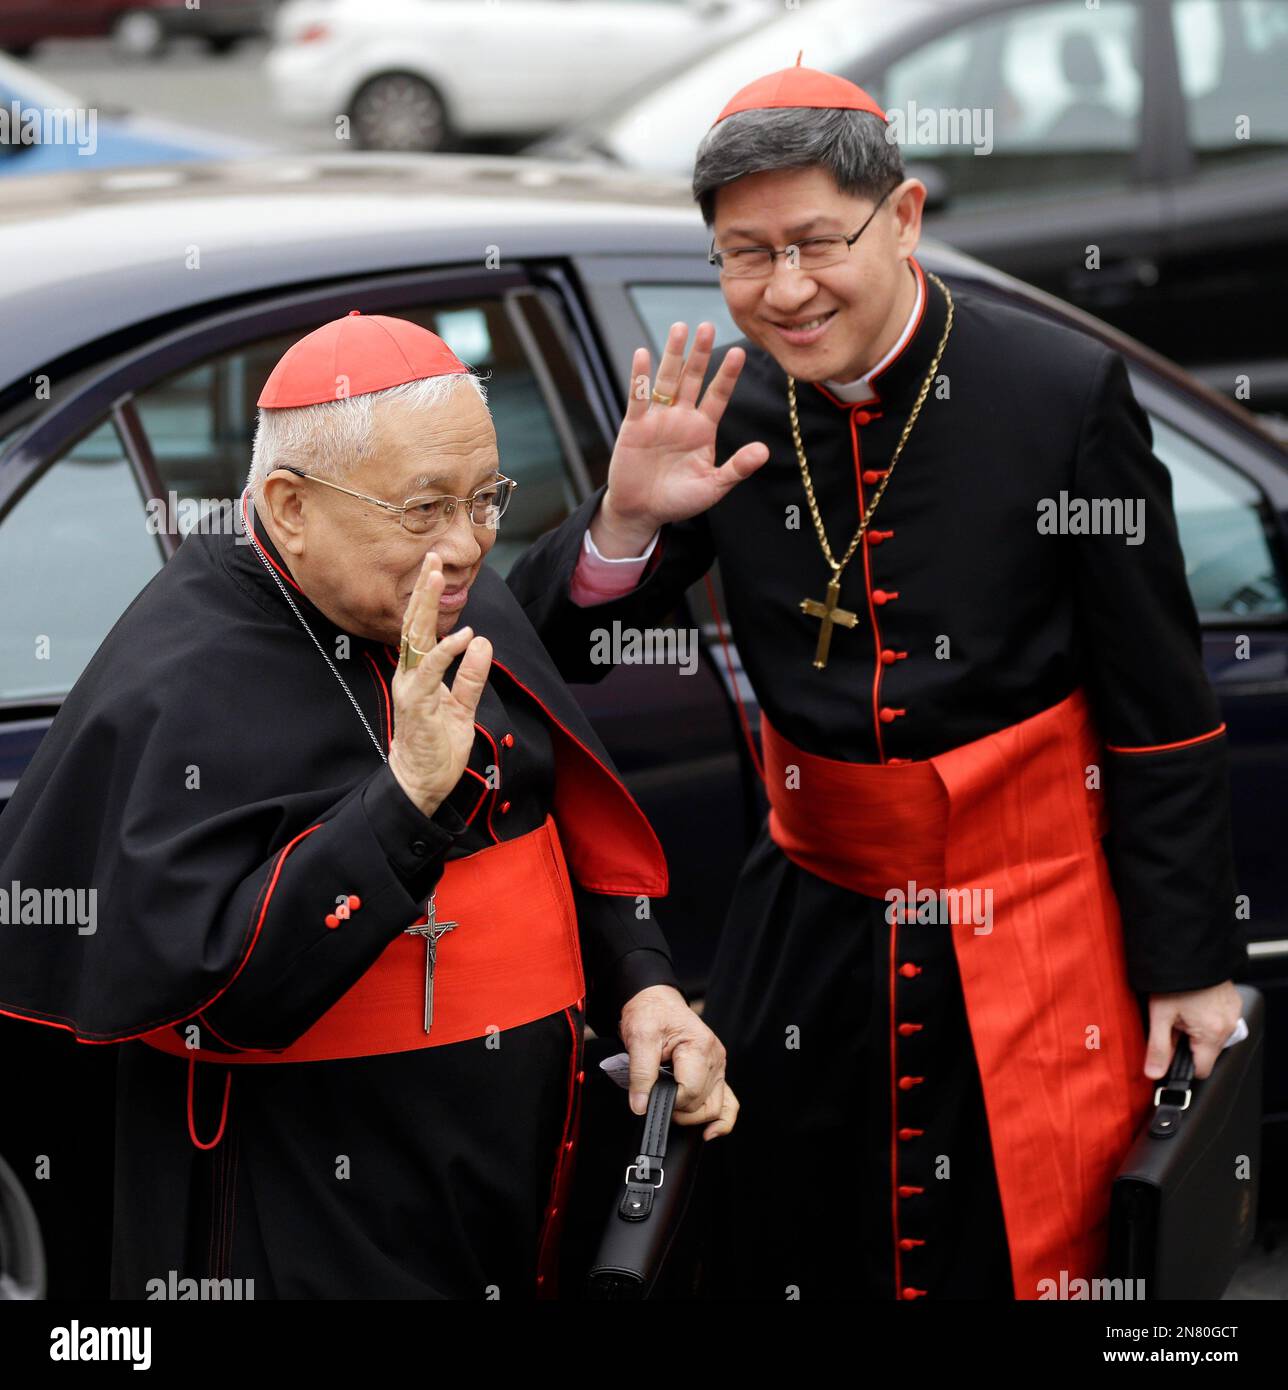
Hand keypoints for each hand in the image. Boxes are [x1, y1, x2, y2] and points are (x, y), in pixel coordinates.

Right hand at [388, 552, 492, 816]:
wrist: (422, 782)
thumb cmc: (438, 746)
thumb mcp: (464, 706)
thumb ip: (472, 676)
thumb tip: (481, 641)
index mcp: (418, 672)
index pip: (421, 627)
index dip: (427, 598)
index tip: (435, 568)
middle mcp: (409, 674)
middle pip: (414, 623)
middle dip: (422, 589)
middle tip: (431, 556)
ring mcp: (410, 687)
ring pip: (415, 638)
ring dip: (425, 606)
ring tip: (435, 577)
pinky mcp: (416, 704)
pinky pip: (431, 671)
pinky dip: (446, 652)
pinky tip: (461, 635)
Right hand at [592, 322, 769, 555]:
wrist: (643, 511)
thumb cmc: (679, 500)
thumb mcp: (713, 486)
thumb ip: (737, 468)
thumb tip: (764, 451)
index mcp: (703, 429)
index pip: (718, 395)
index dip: (727, 375)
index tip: (739, 353)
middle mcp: (682, 417)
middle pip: (692, 378)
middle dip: (700, 353)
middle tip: (707, 326)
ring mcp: (658, 418)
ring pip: (667, 380)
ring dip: (673, 354)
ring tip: (680, 327)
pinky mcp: (635, 425)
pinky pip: (639, 397)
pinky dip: (640, 377)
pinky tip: (643, 354)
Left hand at [618, 984, 737, 1140]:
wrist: (656, 1003)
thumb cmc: (650, 1015)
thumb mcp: (639, 1038)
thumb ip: (640, 1073)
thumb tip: (640, 1105)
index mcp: (700, 1046)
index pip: (690, 1091)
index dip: (669, 1101)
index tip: (651, 1096)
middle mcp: (715, 1057)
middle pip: (703, 1103)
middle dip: (679, 1110)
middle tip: (655, 1100)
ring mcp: (718, 1066)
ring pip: (716, 1107)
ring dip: (694, 1117)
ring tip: (672, 1110)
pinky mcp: (716, 1073)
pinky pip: (728, 1103)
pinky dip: (722, 1121)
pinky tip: (710, 1132)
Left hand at [1143, 980, 1242, 1080]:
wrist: (1187, 949)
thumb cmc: (1174, 980)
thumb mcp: (1159, 1015)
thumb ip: (1157, 1048)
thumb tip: (1153, 1073)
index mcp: (1213, 1034)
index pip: (1202, 1070)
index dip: (1182, 1066)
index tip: (1168, 1054)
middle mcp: (1228, 1025)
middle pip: (1206, 1051)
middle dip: (1186, 1043)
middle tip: (1169, 1023)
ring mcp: (1232, 1012)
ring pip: (1211, 1034)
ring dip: (1195, 1029)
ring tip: (1179, 1009)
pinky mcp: (1231, 1000)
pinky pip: (1218, 1018)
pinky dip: (1204, 1015)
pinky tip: (1190, 1002)